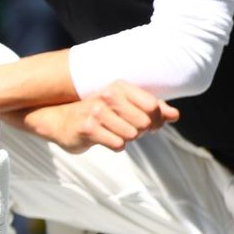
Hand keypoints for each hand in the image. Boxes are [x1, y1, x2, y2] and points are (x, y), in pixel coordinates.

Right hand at [17, 80, 178, 153]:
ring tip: (112, 132)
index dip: (155, 120)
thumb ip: (151, 109)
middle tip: (125, 129)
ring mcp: (96, 112)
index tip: (145, 122)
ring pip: (132, 135)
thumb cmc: (97, 113)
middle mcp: (108, 96)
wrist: (59, 120)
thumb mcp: (124, 105)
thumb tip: (175, 115)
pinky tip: (103, 138)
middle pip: (145, 123)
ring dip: (126, 139)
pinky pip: (118, 144)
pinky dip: (115, 146)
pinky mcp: (88, 128)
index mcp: (119, 87)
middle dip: (139, 131)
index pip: (153, 106)